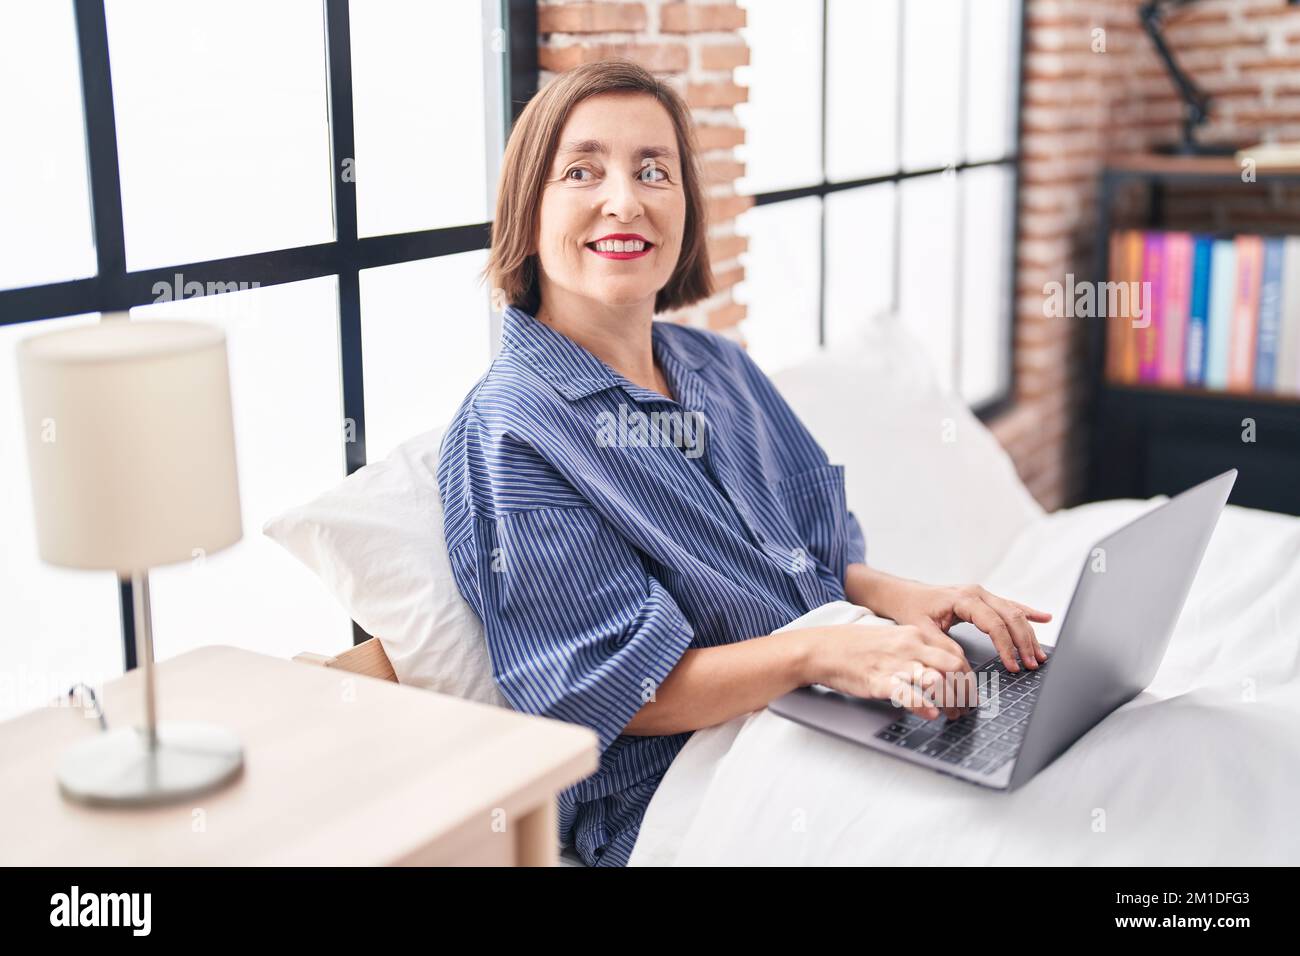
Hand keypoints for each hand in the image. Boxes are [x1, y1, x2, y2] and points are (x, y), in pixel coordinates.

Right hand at [805, 624, 978, 720]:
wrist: (821, 649)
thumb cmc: (854, 647)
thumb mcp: (891, 640)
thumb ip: (915, 651)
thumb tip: (938, 670)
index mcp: (913, 634)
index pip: (955, 653)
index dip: (969, 677)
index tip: (970, 693)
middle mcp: (908, 646)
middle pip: (953, 666)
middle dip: (966, 690)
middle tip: (967, 708)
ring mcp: (894, 663)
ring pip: (935, 679)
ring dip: (950, 700)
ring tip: (955, 715)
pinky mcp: (878, 681)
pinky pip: (906, 693)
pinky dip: (921, 704)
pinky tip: (930, 713)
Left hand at [885, 581, 1051, 673]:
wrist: (905, 595)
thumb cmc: (912, 610)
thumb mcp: (921, 630)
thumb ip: (942, 645)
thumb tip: (963, 663)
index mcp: (963, 599)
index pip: (994, 624)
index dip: (1006, 646)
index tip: (1013, 666)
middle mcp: (977, 593)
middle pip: (1011, 617)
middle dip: (1024, 642)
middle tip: (1033, 664)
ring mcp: (982, 594)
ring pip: (1014, 612)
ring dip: (1029, 633)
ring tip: (1039, 654)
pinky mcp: (984, 599)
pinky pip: (1010, 605)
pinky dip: (1028, 612)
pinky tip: (1044, 618)